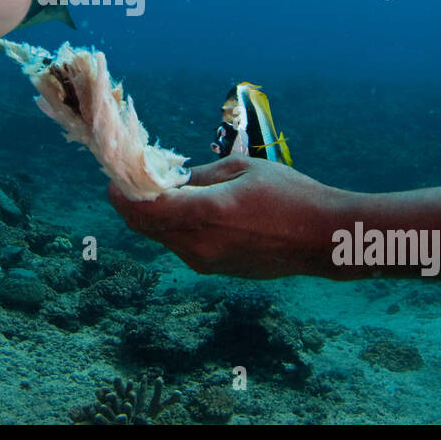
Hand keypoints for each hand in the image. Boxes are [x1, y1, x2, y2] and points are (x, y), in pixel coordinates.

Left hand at [108, 156, 331, 278]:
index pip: (142, 208)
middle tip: (135, 179)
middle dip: (133, 202)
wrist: (325, 238)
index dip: (121, 191)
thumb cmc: (290, 195)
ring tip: (167, 190)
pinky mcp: (217, 270)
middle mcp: (199, 244)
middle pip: (144, 227)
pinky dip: (176, 228)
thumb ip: (199, 175)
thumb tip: (169, 178)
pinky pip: (183, 247)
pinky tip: (193, 210)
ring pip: (162, 238)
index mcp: (205, 213)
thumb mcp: (241, 169)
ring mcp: (207, 262)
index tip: (116, 175)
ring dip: (155, 216)